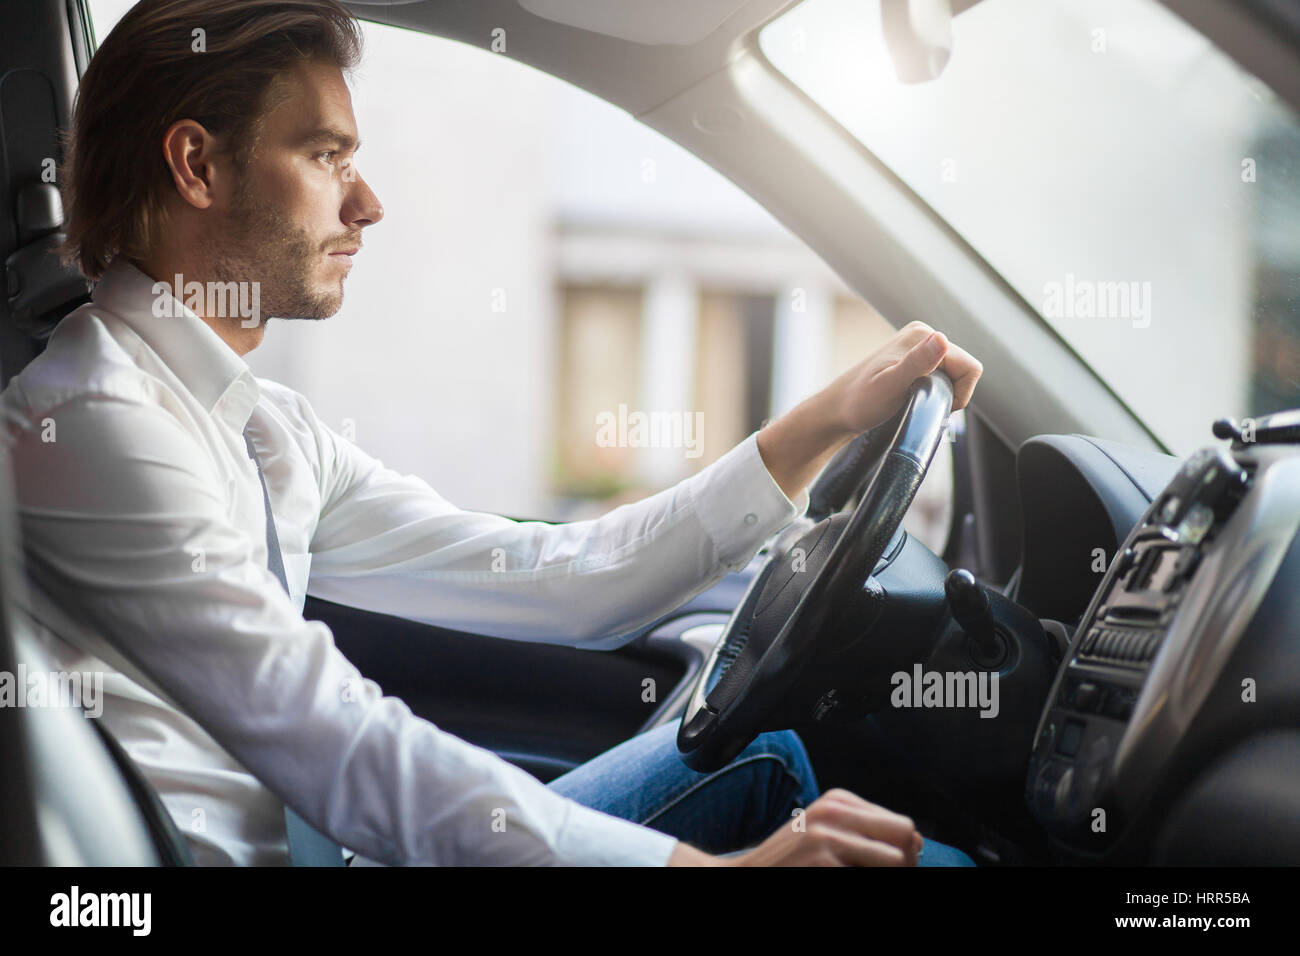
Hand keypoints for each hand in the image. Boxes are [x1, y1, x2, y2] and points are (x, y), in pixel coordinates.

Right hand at [667, 789, 922, 866]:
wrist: (746, 876)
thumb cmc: (788, 863)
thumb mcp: (825, 835)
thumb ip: (865, 833)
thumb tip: (915, 841)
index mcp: (838, 800)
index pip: (901, 825)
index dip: (905, 854)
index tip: (891, 869)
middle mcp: (834, 810)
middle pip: (905, 835)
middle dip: (906, 863)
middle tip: (886, 877)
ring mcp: (827, 834)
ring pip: (896, 859)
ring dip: (889, 875)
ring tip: (862, 879)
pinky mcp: (823, 859)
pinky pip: (869, 875)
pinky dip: (865, 882)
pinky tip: (840, 879)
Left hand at [756, 321, 981, 499]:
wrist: (837, 410)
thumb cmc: (859, 403)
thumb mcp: (890, 386)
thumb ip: (917, 363)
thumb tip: (942, 339)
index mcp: (923, 335)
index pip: (969, 367)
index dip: (959, 394)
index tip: (933, 406)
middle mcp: (923, 335)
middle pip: (962, 370)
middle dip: (949, 393)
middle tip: (919, 405)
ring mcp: (918, 347)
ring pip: (952, 375)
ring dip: (941, 394)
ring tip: (914, 403)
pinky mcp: (914, 360)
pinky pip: (941, 377)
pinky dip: (934, 392)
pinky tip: (912, 399)